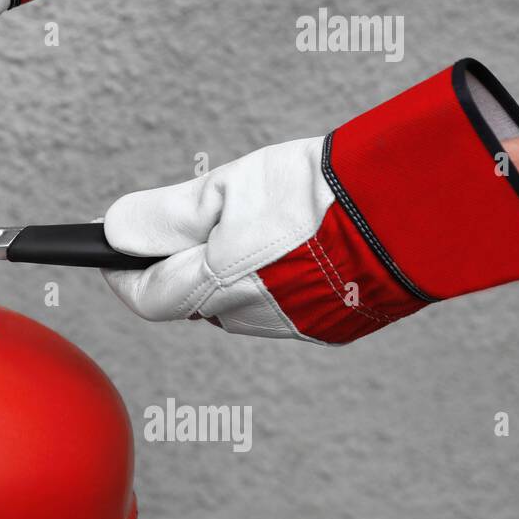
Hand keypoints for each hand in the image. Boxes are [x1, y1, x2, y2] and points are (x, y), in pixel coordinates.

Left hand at [101, 60, 518, 343]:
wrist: (409, 210)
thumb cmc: (317, 193)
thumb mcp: (226, 188)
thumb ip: (164, 216)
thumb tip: (111, 230)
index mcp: (218, 286)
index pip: (144, 296)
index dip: (121, 270)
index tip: (109, 246)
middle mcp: (250, 318)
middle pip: (191, 297)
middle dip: (184, 261)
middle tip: (198, 219)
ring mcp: (292, 328)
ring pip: (236, 302)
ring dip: (231, 270)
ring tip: (259, 223)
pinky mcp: (330, 329)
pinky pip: (280, 308)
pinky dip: (275, 281)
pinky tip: (296, 246)